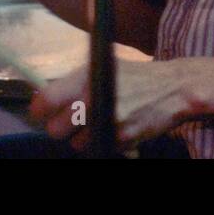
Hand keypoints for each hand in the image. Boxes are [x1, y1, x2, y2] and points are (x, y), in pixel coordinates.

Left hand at [29, 57, 193, 151]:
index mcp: (85, 78)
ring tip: (101, 123)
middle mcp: (93, 99)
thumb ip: (75, 83)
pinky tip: (117, 128)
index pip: (45, 102)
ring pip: (77, 144)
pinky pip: (100, 148)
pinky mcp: (121, 138)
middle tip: (75, 121)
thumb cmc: (135, 76)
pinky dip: (106, 141)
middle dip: (63, 128)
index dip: (40, 111)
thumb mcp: (103, 66)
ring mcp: (107, 121)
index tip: (45, 113)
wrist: (173, 87)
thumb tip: (44, 99)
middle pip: (56, 130)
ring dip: (84, 138)